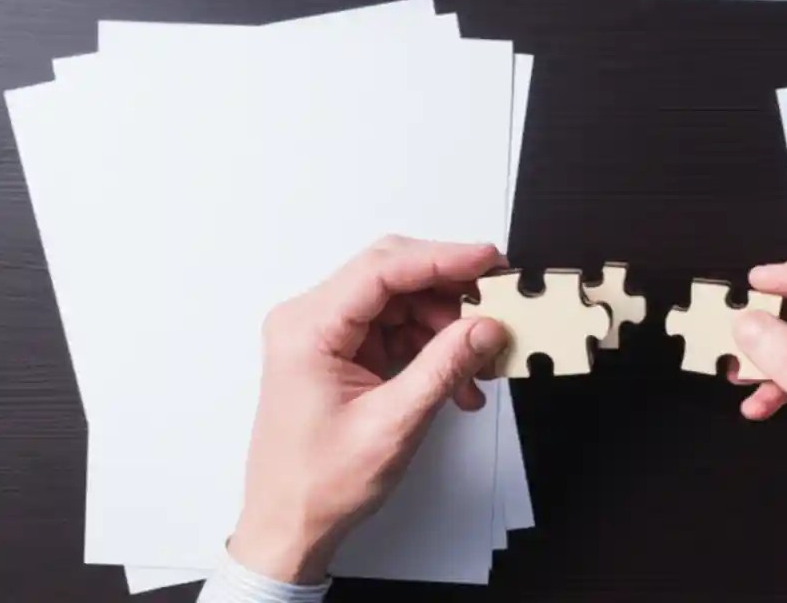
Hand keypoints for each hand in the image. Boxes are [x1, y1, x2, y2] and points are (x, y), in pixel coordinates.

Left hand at [228, 237, 509, 583]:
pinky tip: (457, 380)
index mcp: (307, 329)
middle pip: (394, 276)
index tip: (488, 261)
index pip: (382, 270)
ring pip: (402, 302)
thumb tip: (486, 327)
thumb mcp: (394, 424)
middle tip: (496, 304)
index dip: (442, 259)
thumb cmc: (318, 485)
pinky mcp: (341, 351)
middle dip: (450, 291)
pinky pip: (397, 328)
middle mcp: (310, 321)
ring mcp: (326, 334)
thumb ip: (444, 367)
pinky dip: (433, 347)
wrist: (290, 526)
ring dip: (447, 327)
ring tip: (478, 367)